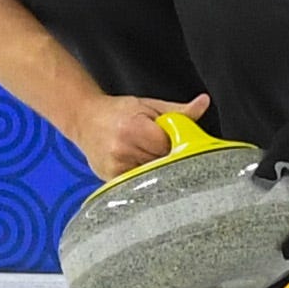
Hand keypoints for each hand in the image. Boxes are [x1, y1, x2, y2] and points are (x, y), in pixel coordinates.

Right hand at [71, 91, 206, 179]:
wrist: (85, 119)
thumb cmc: (118, 112)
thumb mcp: (149, 106)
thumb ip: (179, 110)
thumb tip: (203, 103)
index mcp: (133, 128)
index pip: (169, 146)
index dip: (176, 145)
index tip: (177, 143)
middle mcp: (122, 150)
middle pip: (162, 163)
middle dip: (168, 158)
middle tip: (164, 150)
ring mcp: (115, 168)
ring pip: (152, 176)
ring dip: (157, 170)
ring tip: (149, 156)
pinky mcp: (110, 180)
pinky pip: (139, 184)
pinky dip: (145, 178)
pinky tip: (141, 168)